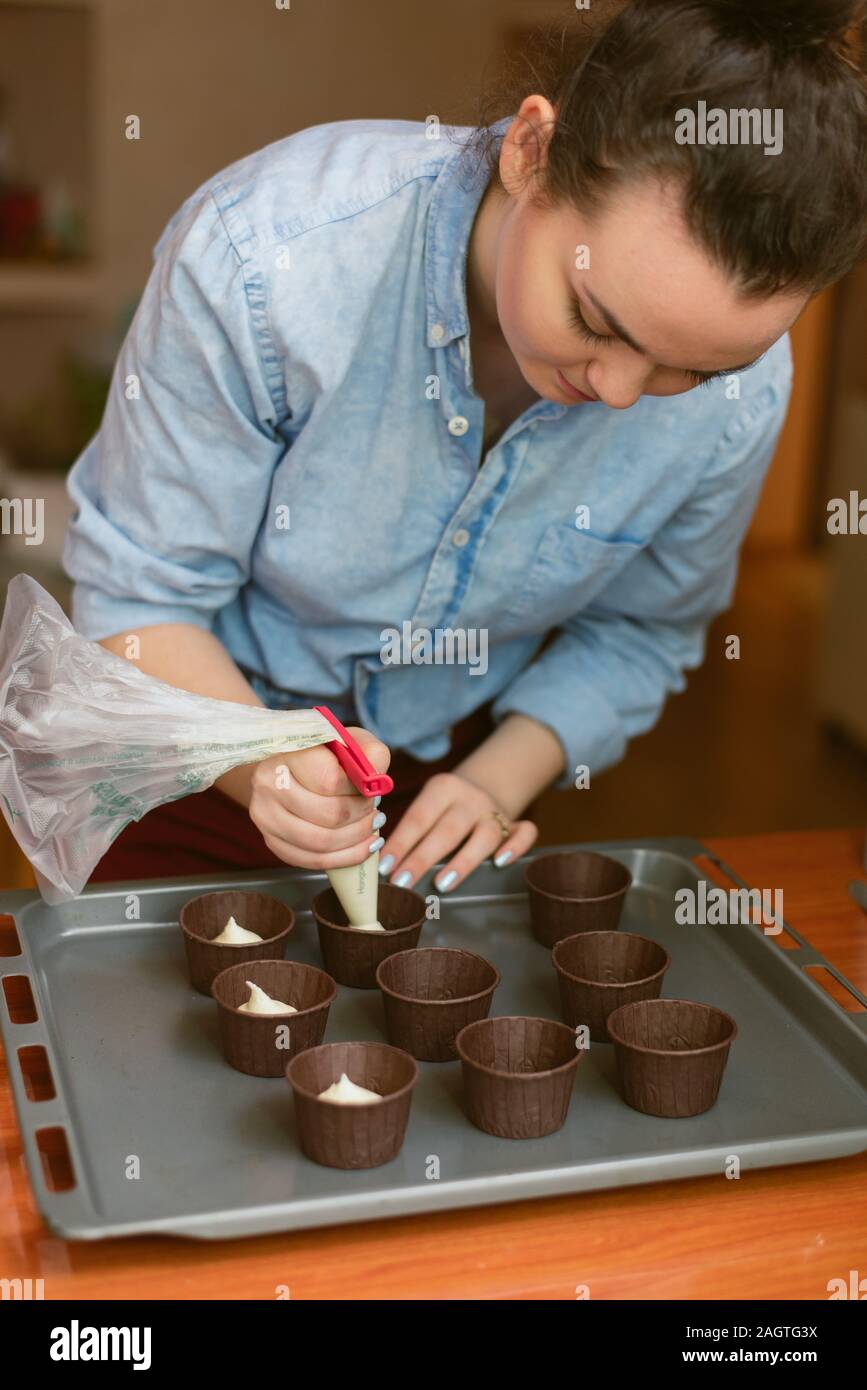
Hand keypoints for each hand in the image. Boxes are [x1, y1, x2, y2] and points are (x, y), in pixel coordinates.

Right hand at [247, 727, 390, 868]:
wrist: (287, 768)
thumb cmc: (324, 754)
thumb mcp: (350, 742)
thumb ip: (371, 754)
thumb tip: (377, 780)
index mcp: (288, 753)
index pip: (329, 781)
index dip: (358, 791)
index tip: (370, 790)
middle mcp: (269, 785)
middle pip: (328, 815)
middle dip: (362, 818)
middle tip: (375, 812)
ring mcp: (267, 817)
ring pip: (322, 842)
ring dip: (356, 840)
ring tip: (371, 828)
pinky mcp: (272, 842)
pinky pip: (313, 860)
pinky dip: (345, 858)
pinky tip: (361, 846)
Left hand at [376, 771, 537, 892]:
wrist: (485, 786)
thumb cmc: (444, 808)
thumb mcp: (428, 805)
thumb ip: (412, 830)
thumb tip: (386, 867)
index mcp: (443, 788)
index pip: (419, 817)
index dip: (401, 842)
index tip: (385, 867)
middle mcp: (471, 798)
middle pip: (448, 829)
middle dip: (422, 858)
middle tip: (402, 882)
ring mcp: (495, 811)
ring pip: (485, 834)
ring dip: (462, 860)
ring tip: (441, 884)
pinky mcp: (516, 824)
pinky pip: (524, 833)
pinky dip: (516, 847)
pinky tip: (501, 863)